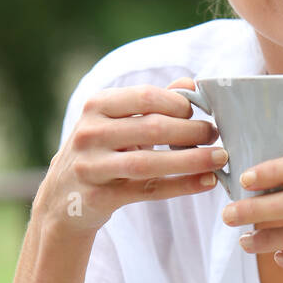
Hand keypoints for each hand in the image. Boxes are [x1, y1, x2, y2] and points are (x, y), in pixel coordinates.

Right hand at [34, 81, 228, 237]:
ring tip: (220, 158)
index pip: (145, 97)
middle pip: (151, 128)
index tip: (200, 113)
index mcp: (96, 106)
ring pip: (149, 162)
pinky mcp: (99, 197)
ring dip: (191, 160)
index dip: (179, 104)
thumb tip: (189, 83)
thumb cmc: (100, 151)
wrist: (62, 198)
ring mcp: (92, 167)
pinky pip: (149, 190)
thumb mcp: (116, 122)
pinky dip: (182, 185)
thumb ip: (151, 103)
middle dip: (192, 132)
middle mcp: (90, 134)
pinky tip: (207, 182)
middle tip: (216, 135)